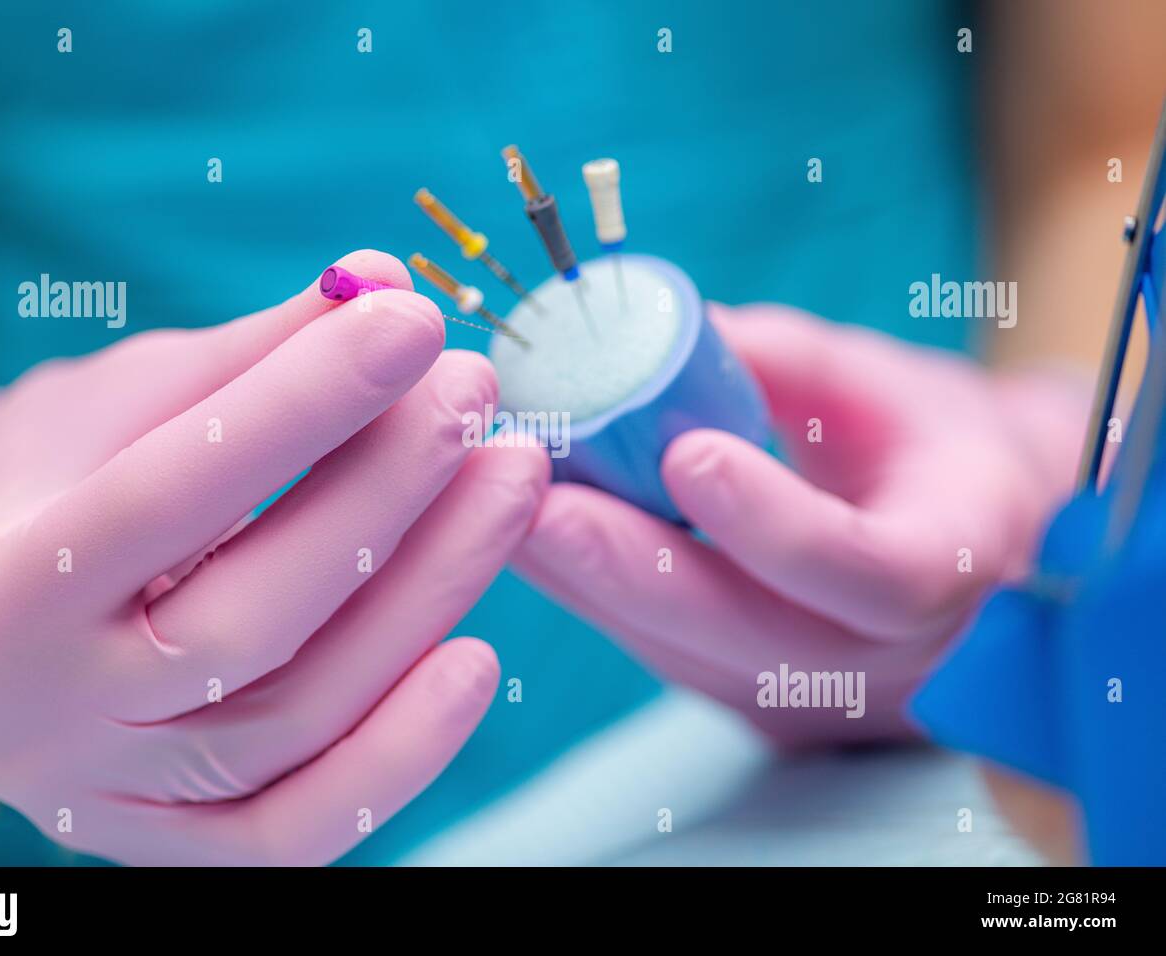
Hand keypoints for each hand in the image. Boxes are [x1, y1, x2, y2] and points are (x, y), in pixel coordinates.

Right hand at [0, 250, 548, 863]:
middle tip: (474, 395)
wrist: (8, 623)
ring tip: (509, 477)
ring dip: (428, 593)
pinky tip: (481, 658)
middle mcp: (44, 715)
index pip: (172, 490)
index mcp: (2, 587)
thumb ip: (257, 357)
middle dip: (385, 496)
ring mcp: (114, 800)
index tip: (413, 321)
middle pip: (248, 621)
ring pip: (296, 719)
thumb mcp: (133, 403)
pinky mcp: (180, 851)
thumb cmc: (72, 486)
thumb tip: (386, 284)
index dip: (303, 404)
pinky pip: (305, 828)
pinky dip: (405, 752)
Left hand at [514, 304, 1087, 746]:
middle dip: (633, 571)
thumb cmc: (929, 443)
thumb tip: (666, 336)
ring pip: (686, 652)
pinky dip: (591, 590)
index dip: (775, 524)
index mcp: (956, 562)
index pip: (870, 573)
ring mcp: (809, 693)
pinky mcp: (743, 694)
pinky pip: (659, 647)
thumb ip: (787, 363)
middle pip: (751, 637)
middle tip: (540, 506)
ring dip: (586, 581)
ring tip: (502, 505)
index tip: (687, 454)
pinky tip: (525, 532)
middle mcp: (886, 657)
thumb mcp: (888, 383)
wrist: (967, 544)